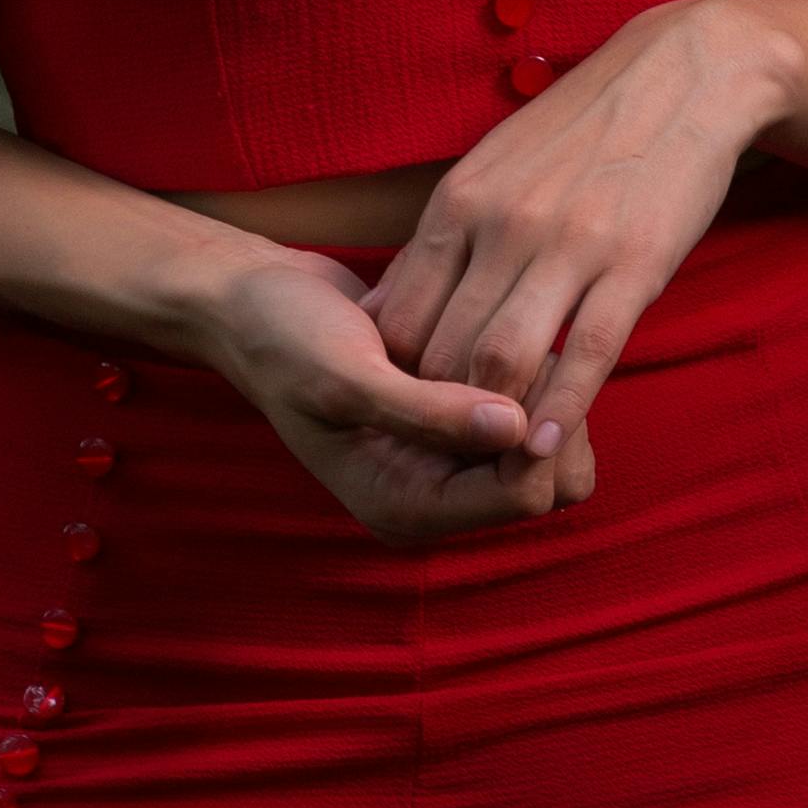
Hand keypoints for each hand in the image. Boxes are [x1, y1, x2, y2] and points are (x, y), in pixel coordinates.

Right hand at [196, 248, 569, 545]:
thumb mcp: (344, 377)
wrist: (253, 301)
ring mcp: (448, 455)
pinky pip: (527, 402)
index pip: (523, 496)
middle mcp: (436, 492)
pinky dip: (523, 365)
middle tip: (518, 347)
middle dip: (547, 415)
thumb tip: (517, 428)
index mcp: (407, 506)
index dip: (536, 436)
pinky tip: (488, 322)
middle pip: (553, 480)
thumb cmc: (285, 340)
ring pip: (549, 440)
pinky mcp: (457, 414)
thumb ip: (426, 411)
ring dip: (539, 385)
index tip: (520, 365)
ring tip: (495, 331)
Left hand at [364, 0, 795, 496]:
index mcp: (457, 203)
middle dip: (439, 414)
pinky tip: (548, 448)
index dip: (395, 380)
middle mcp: (500, 225)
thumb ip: (446, 239)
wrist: (681, 75)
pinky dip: (561, 411)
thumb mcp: (492, 170)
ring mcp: (566, 245)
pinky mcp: (631, 263)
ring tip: (491, 466)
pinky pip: (586, 353)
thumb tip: (392, 307)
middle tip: (446, 457)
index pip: (400, 316)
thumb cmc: (578, 132)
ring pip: (503, 358)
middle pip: (442, 349)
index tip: (408, 415)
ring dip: (493, 423)